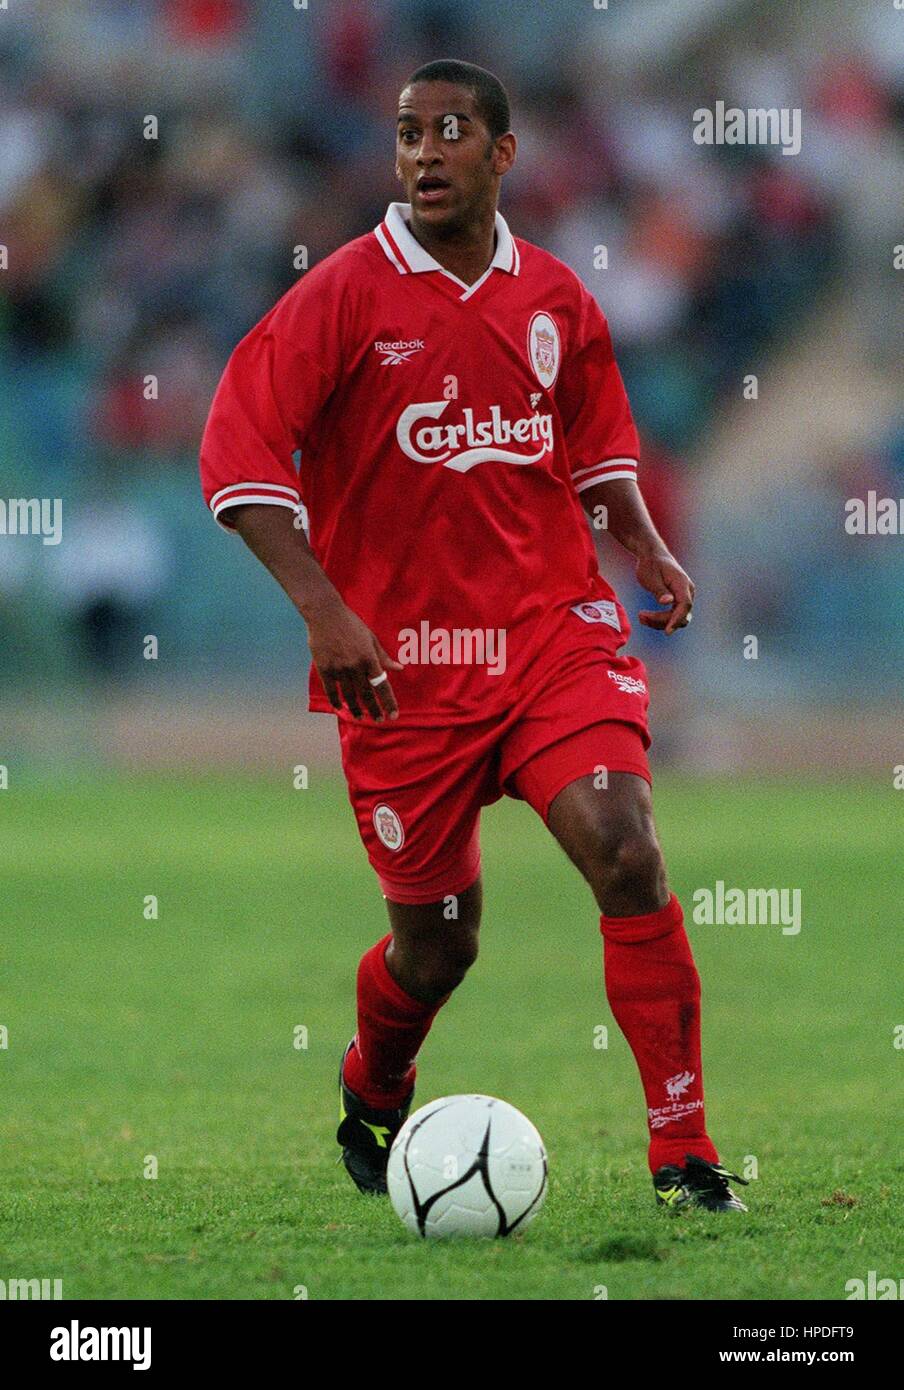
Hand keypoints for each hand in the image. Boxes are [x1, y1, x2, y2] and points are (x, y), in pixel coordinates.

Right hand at [306, 600, 402, 720]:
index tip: (393, 715)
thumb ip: (384, 656)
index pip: (382, 685)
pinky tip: (340, 708)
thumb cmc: (351, 624)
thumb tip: (399, 668)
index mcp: (369, 658)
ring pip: (349, 695)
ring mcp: (339, 669)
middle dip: (374, 710)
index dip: (388, 702)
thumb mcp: (371, 638)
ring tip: (360, 717)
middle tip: (378, 721)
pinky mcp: (324, 669)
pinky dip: (336, 701)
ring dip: (355, 709)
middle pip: (367, 694)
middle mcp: (355, 666)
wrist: (325, 614)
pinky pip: (331, 690)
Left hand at [636, 550, 694, 634]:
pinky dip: (660, 618)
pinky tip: (644, 617)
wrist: (653, 555)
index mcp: (682, 583)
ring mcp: (684, 596)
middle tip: (641, 616)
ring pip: (677, 618)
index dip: (677, 619)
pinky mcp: (678, 600)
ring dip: (659, 622)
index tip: (667, 632)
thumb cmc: (651, 564)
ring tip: (640, 617)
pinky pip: (672, 614)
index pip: (685, 605)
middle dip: (662, 620)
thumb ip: (660, 590)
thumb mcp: (651, 577)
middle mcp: (687, 591)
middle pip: (681, 614)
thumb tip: (669, 602)